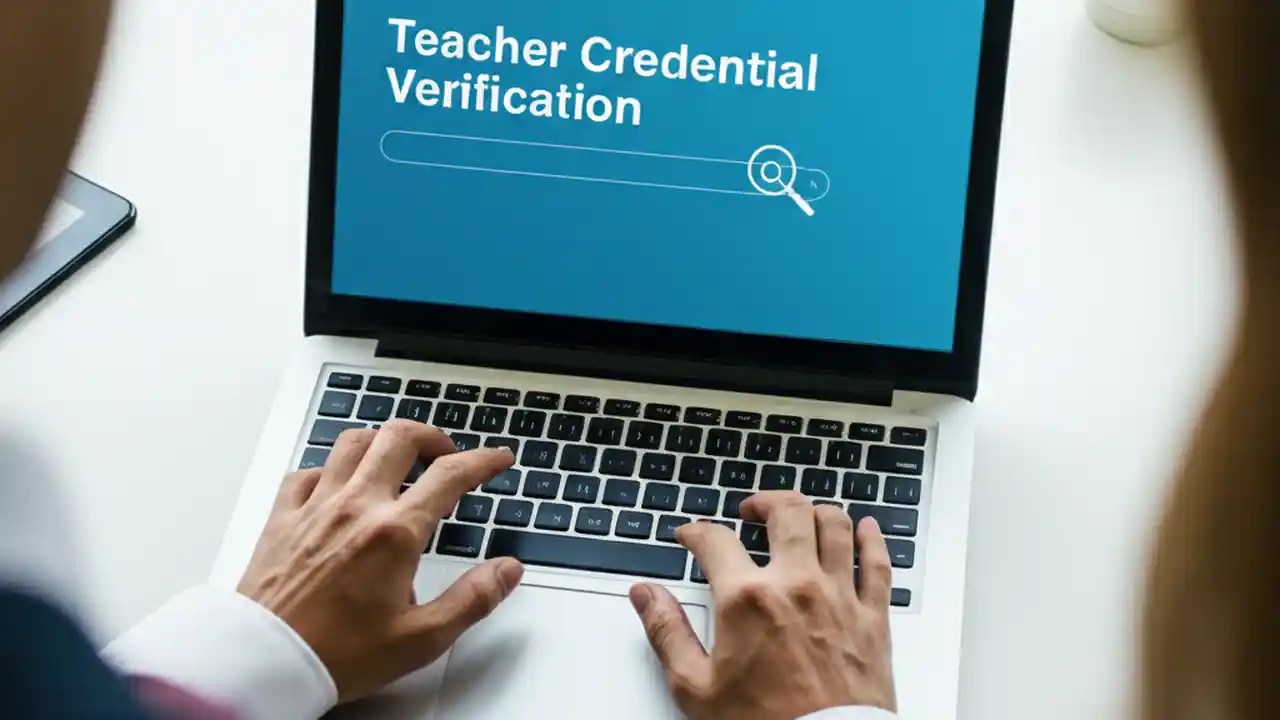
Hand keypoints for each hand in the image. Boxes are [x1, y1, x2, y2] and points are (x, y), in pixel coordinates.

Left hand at [236, 420, 524, 700]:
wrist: (263, 663)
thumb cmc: (336, 655)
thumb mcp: (421, 638)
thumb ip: (472, 599)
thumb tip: (507, 571)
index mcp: (394, 533)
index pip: (450, 475)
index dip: (483, 460)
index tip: (497, 458)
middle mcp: (355, 507)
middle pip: (400, 437)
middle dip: (433, 436)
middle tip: (447, 452)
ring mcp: (315, 507)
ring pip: (353, 442)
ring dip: (383, 439)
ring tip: (398, 454)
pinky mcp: (282, 517)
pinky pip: (307, 471)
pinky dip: (330, 468)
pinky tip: (338, 482)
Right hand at [629, 492, 895, 718]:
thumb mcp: (696, 687)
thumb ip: (666, 632)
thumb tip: (645, 595)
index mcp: (747, 599)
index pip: (715, 540)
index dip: (696, 531)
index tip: (691, 535)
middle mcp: (796, 585)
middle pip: (786, 511)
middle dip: (764, 502)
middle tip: (751, 511)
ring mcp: (839, 596)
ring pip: (834, 525)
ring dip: (814, 511)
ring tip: (800, 515)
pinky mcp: (873, 617)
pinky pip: (878, 562)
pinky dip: (872, 539)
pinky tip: (865, 528)